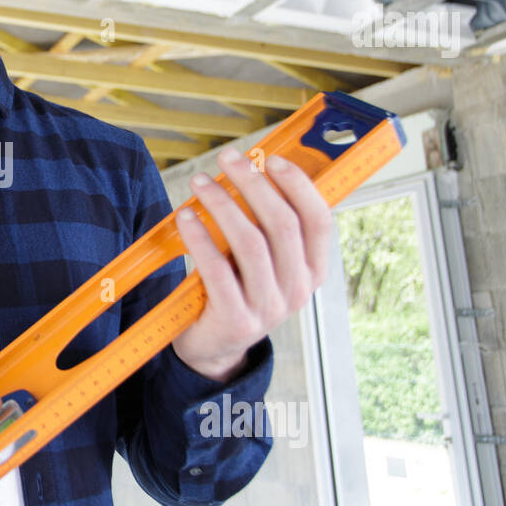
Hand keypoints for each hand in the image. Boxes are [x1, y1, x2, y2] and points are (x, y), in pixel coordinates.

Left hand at [171, 146, 332, 382]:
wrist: (214, 347)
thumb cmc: (235, 289)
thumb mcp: (261, 261)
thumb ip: (263, 226)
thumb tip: (249, 171)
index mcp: (311, 271)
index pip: (318, 221)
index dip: (298, 186)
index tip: (271, 158)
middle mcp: (296, 290)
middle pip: (282, 225)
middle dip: (254, 184)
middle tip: (228, 159)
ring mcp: (268, 308)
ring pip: (251, 244)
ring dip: (223, 205)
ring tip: (200, 183)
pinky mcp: (236, 320)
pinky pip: (218, 271)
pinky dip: (200, 238)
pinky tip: (186, 217)